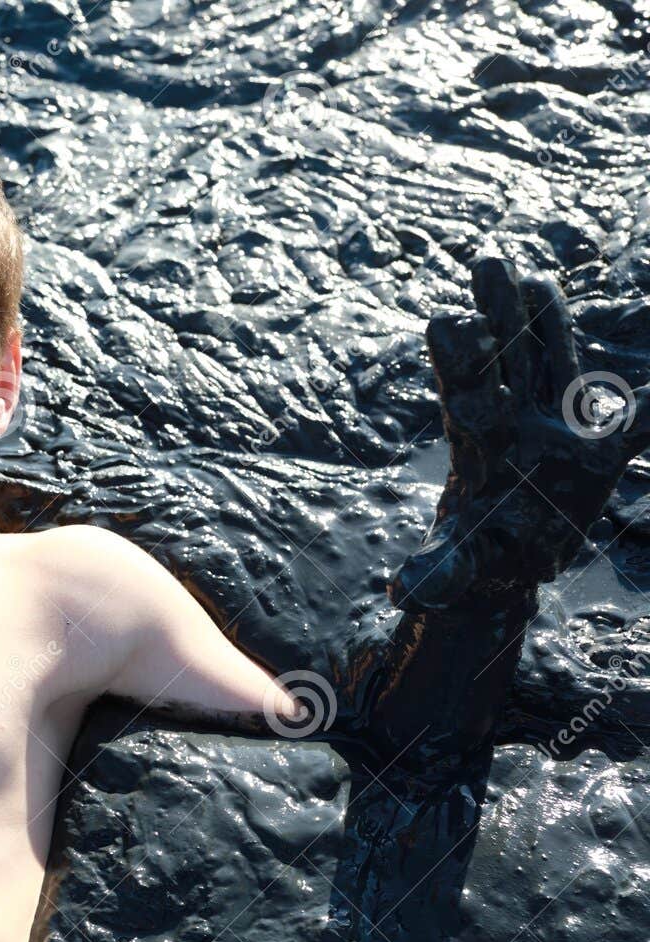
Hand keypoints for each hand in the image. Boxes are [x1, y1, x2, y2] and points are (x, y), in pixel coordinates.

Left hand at [388, 255, 649, 611]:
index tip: (448, 321)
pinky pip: (630, 418)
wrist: (506, 566)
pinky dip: (649, 405)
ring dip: (544, 320)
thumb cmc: (473, 562)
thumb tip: (405, 592)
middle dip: (496, 312)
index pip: (463, 389)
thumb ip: (437, 574)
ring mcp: (550, 425)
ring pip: (548, 362)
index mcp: (476, 444)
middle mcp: (510, 422)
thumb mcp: (456, 570)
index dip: (459, 358)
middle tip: (487, 261)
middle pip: (502, 357)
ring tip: (530, 276)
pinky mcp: (592, 447)